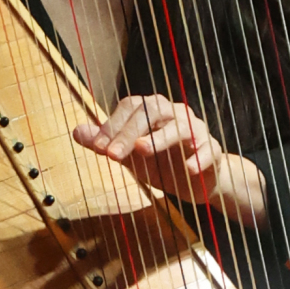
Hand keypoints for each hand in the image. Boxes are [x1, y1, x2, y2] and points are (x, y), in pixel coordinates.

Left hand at [72, 93, 222, 202]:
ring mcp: (195, 129)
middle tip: (112, 156)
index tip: (99, 149)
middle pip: (152, 110)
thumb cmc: (162, 163)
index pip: (131, 107)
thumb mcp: (129, 156)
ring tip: (142, 151)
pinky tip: (188, 170)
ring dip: (160, 138)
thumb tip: (77, 132)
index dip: (113, 125)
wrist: (198, 182)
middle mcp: (173, 113)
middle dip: (129, 132)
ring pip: (179, 125)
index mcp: (152, 110)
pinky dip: (199, 158)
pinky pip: (208, 149)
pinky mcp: (213, 149)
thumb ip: (105, 143)